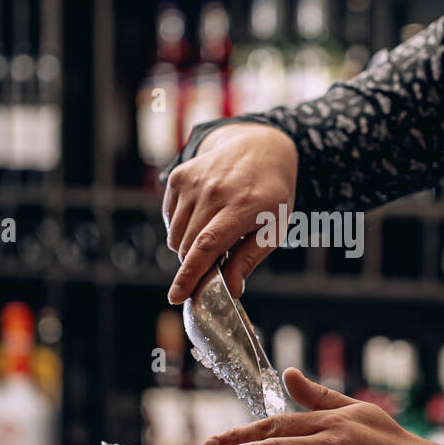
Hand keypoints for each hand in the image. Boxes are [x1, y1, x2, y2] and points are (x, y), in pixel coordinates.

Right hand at [163, 123, 297, 302]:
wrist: (259, 148)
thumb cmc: (270, 194)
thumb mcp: (274, 227)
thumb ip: (250, 258)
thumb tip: (232, 289)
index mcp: (243, 206)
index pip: (207, 246)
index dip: (190, 275)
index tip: (176, 297)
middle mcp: (215, 191)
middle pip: (188, 246)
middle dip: (195, 265)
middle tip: (215, 262)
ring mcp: (193, 181)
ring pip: (175, 235)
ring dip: (189, 246)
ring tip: (213, 233)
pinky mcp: (179, 177)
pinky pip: (169, 219)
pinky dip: (182, 227)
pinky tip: (203, 216)